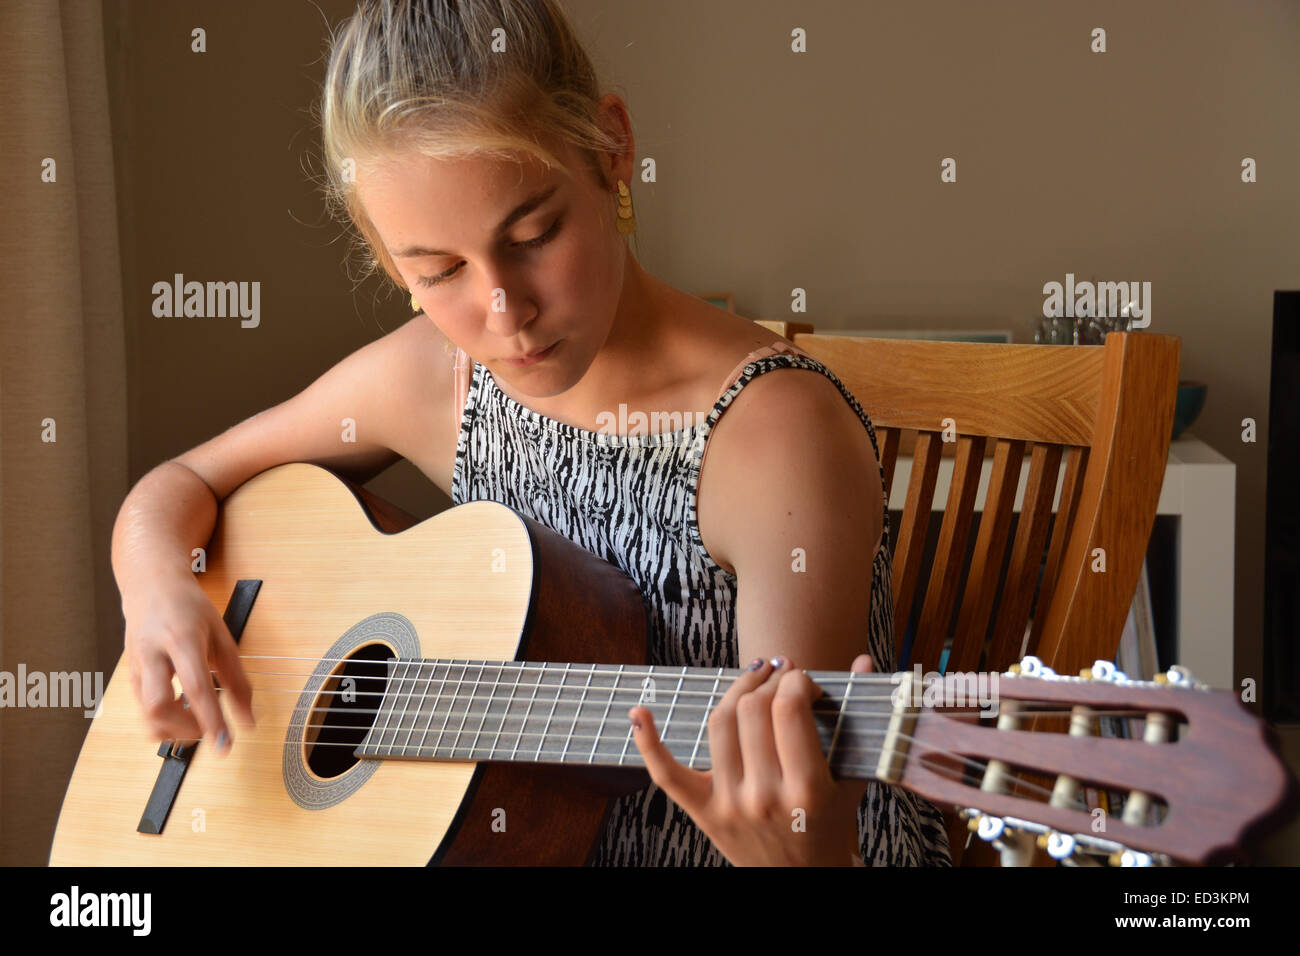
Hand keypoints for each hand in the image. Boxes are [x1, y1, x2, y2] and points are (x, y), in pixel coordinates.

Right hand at [122, 572, 254, 750]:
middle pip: (157, 704)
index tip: (225, 743)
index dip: (210, 718)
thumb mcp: (221, 635)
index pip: (195, 685)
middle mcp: (153, 654)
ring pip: (145, 713)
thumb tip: (247, 719)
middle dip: (183, 729)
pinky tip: (182, 716)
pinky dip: (164, 722)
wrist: (151, 585)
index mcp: (181, 638)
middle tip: (207, 731)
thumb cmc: (189, 609)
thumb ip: (236, 678)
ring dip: (173, 731)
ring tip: (197, 726)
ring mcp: (137, 666)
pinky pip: (143, 710)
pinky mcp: (131, 676)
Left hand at [629, 653, 874, 865]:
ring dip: (734, 692)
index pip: (789, 710)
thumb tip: (864, 661)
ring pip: (719, 724)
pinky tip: (639, 712)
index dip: (797, 681)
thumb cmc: (831, 827)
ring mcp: (729, 805)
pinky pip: (667, 774)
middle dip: (769, 682)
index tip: (806, 683)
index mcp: (808, 790)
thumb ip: (859, 719)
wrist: (804, 883)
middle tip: (782, 679)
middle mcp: (764, 797)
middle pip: (752, 711)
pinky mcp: (703, 813)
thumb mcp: (852, 779)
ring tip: (753, 683)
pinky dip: (649, 742)